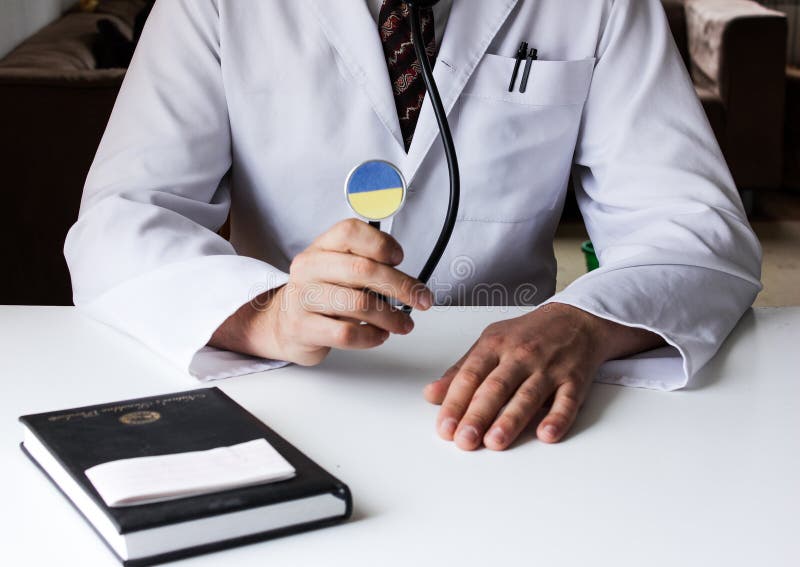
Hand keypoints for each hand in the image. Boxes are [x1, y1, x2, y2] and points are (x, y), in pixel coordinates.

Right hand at [210, 219, 432, 364]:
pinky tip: (379, 335)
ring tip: (403, 324)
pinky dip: (371, 336)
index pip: (351, 232)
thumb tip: (409, 281)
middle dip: (401, 286)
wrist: (283, 322)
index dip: (381, 243)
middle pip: (362, 270)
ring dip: (390, 317)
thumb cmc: (323, 294)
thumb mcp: (341, 270)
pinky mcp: (303, 328)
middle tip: (421, 299)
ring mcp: (303, 298)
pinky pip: (346, 334)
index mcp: (322, 247)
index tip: (399, 258)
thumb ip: (370, 266)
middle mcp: (309, 268)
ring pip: (358, 304)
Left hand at [424, 303, 662, 450]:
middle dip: (478, 415)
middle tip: (464, 440)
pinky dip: (558, 417)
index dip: (455, 402)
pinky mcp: (575, 379)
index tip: (445, 427)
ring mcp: (549, 367)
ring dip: (511, 419)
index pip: (470, 375)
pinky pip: (567, 400)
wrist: (576, 318)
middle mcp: (521, 355)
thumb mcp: (490, 343)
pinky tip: (546, 433)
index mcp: (495, 345)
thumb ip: (461, 370)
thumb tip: (432, 394)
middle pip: (496, 387)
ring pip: (528, 395)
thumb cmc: (528, 334)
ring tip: (494, 441)